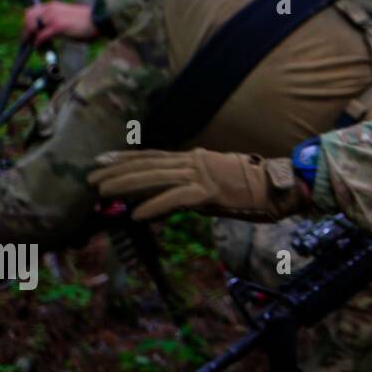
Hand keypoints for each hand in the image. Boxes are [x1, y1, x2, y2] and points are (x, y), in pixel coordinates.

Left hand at [24, 1, 97, 45]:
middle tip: (28, 42)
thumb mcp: (69, 18)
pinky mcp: (57, 26)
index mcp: (53, 6)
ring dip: (31, 38)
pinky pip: (40, 36)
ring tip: (35, 47)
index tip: (30, 33)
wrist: (100, 21)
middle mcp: (50, 9)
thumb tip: (49, 33)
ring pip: (32, 27)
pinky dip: (38, 44)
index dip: (28, 23)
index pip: (31, 11)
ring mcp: (53, 17)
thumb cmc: (89, 22)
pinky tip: (40, 49)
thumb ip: (57, 21)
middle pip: (28, 18)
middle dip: (26, 31)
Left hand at [88, 148, 311, 222]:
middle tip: (90, 177)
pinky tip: (136, 215)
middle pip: (148, 164)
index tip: (101, 160)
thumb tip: (168, 199)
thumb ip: (192, 189)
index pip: (154, 157)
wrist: (281, 187)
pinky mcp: (211, 192)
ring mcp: (202, 175)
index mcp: (196, 159)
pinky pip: (176, 199)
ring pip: (156, 178)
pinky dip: (155, 206)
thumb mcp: (217, 185)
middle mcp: (195, 162)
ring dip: (126, 185)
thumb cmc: (254, 188)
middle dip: (117, 171)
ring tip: (103, 192)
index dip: (126, 158)